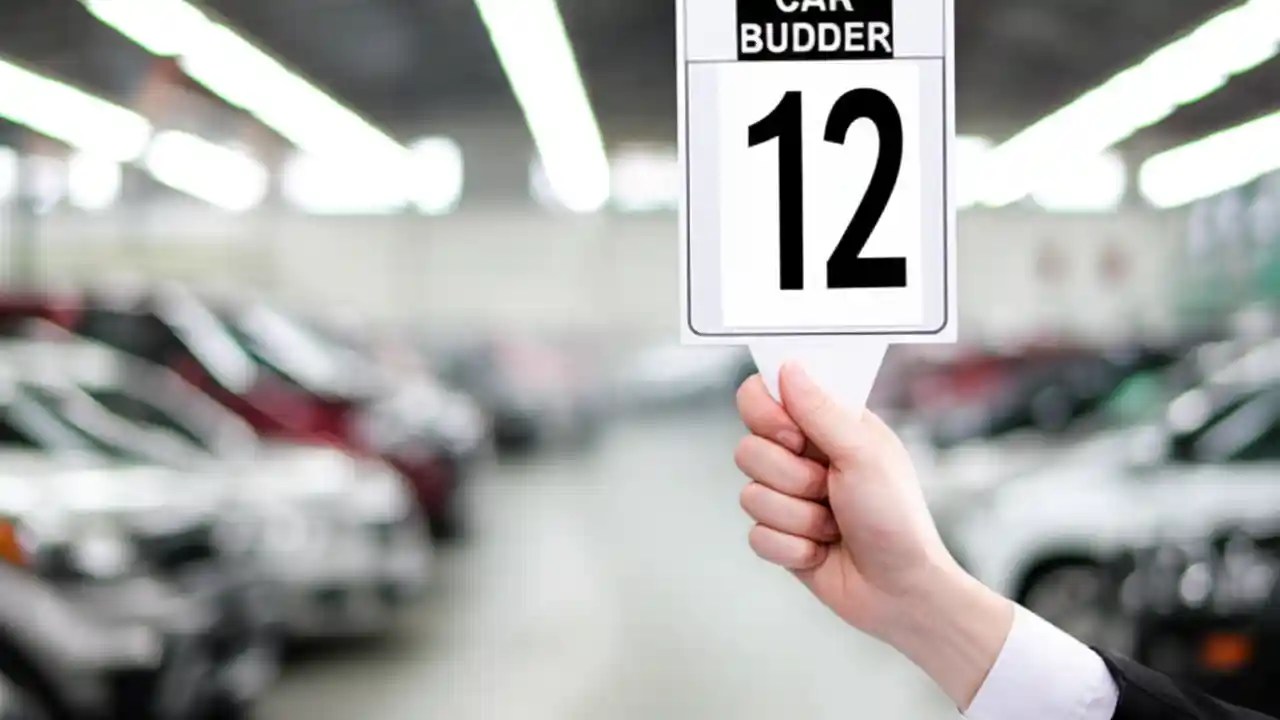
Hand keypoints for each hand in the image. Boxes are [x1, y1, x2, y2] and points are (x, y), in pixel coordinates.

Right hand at [735, 363, 1011, 707]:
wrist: (901, 591)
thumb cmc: (896, 519)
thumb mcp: (864, 455)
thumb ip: (821, 410)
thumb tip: (788, 367)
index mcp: (826, 425)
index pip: (763, 396)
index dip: (767, 415)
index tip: (794, 437)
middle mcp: (803, 457)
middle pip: (748, 449)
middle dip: (790, 478)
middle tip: (828, 488)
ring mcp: (789, 498)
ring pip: (750, 496)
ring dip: (798, 518)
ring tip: (834, 526)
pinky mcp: (781, 536)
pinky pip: (755, 535)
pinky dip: (792, 548)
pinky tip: (821, 551)